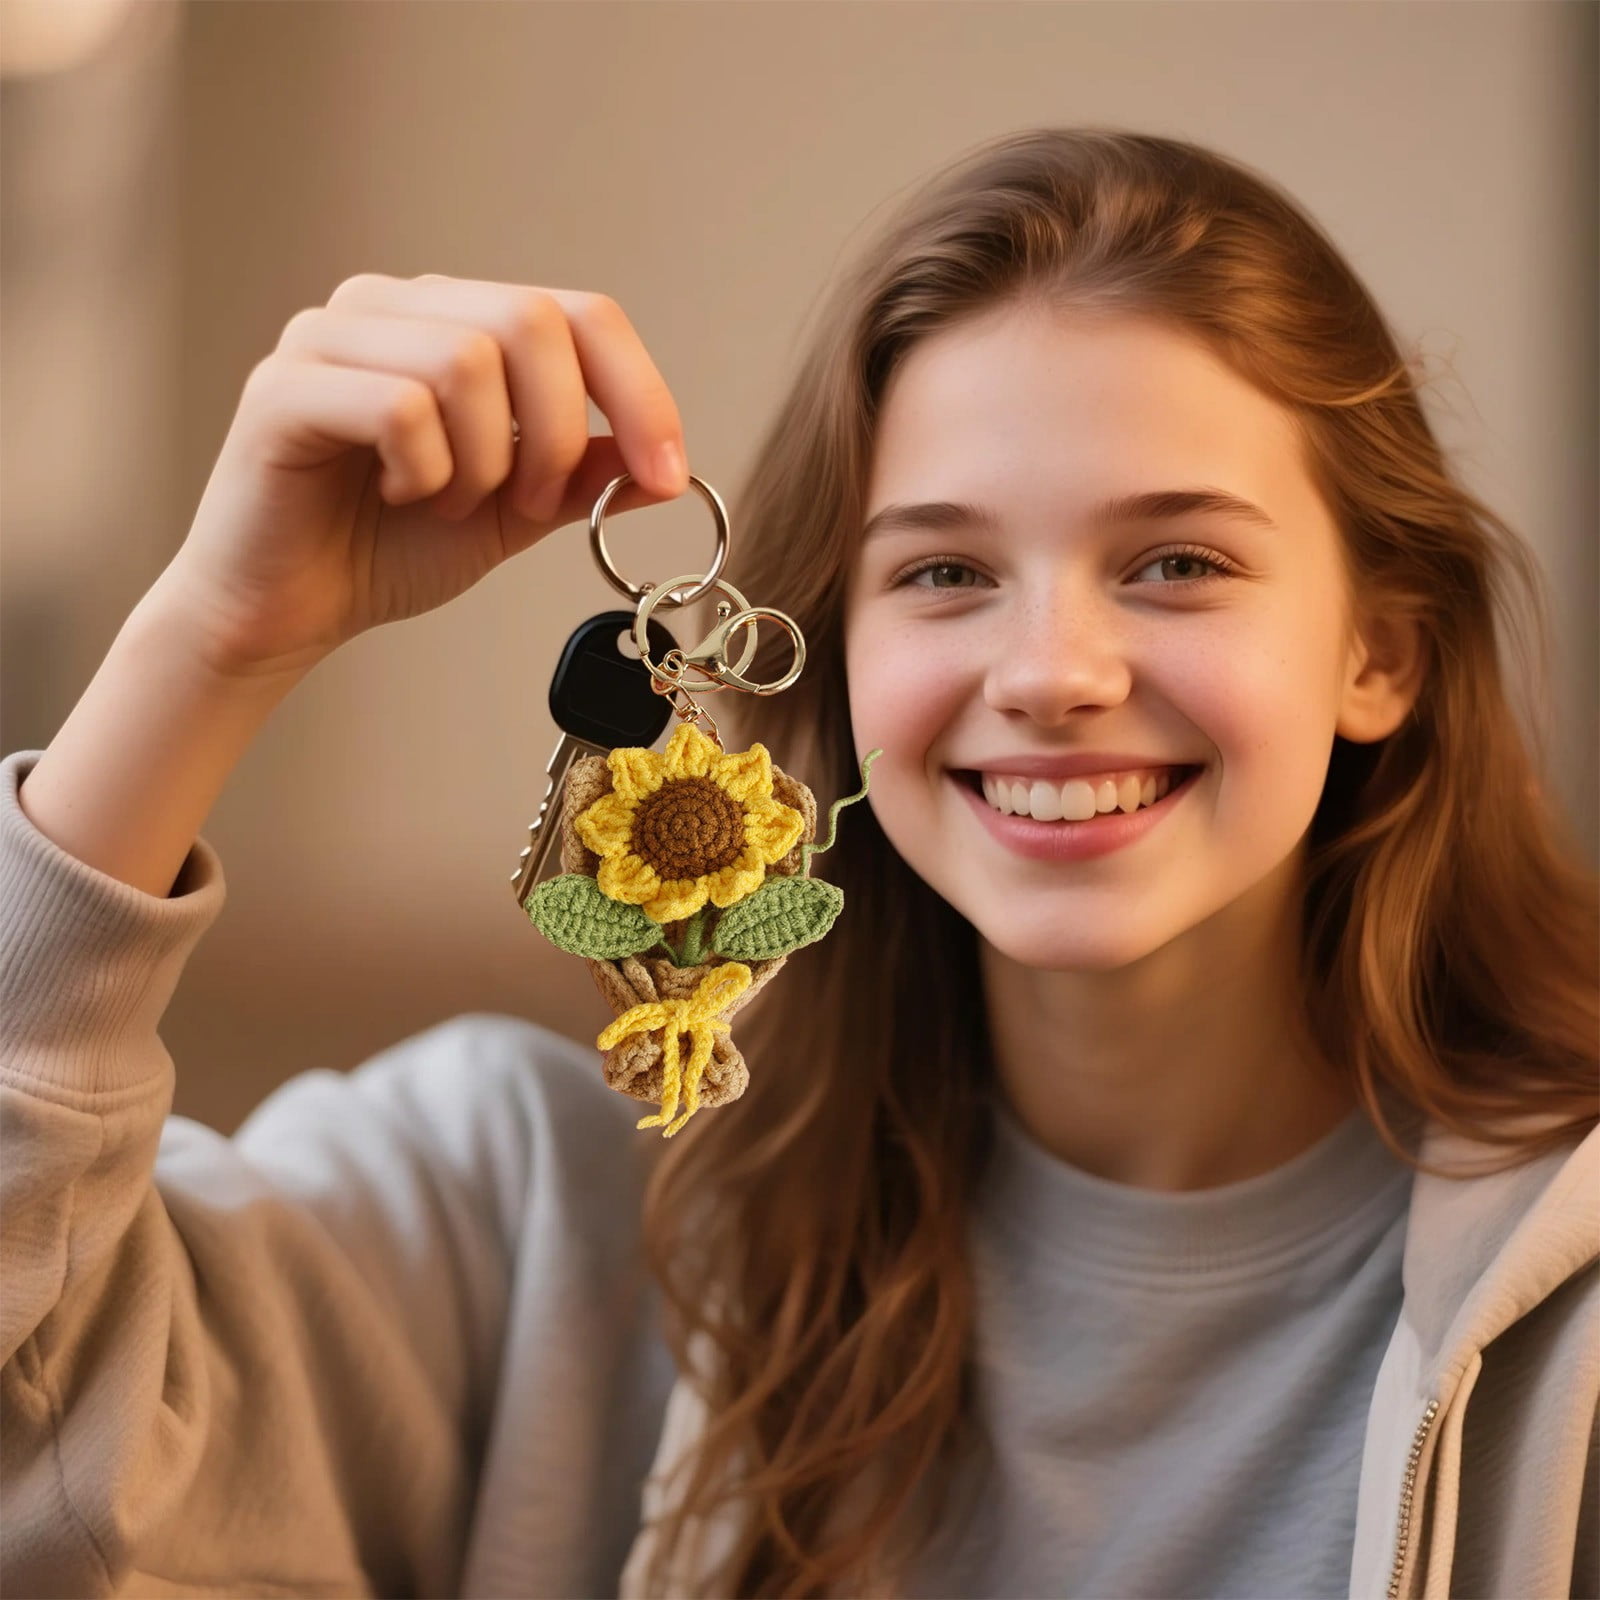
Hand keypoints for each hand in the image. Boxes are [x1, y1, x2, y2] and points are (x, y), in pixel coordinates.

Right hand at [158, 273, 688, 679]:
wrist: (286, 612)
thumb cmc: (387, 548)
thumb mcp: (513, 513)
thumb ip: (582, 479)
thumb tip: (667, 468)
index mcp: (454, 318)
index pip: (577, 310)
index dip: (639, 390)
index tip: (667, 472)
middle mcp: (391, 306)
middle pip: (530, 319)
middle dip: (560, 431)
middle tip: (534, 502)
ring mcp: (329, 336)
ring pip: (466, 359)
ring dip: (485, 460)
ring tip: (450, 503)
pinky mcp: (283, 388)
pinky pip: (399, 405)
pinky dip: (427, 470)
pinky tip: (404, 497)